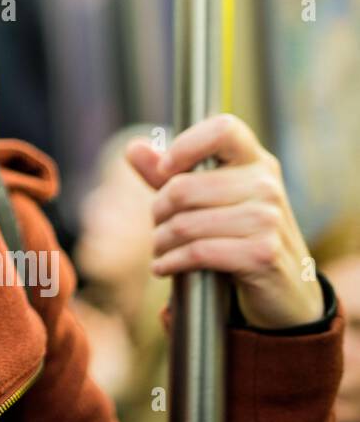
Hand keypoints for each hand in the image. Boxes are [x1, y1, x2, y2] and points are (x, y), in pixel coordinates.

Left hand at [125, 113, 323, 330]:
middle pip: (183, 187)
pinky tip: (165, 266)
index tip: (165, 170)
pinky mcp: (263, 253)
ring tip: (161, 249)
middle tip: (158, 226)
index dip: (185, 145)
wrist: (286, 291)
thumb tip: (134, 148)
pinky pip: (198, 252)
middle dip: (158, 211)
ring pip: (185, 223)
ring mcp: (268, 219)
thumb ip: (170, 176)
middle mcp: (266, 185)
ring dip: (161, 241)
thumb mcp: (208, 201)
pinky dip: (171, 262)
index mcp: (255, 161)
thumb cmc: (239, 237)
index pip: (223, 129)